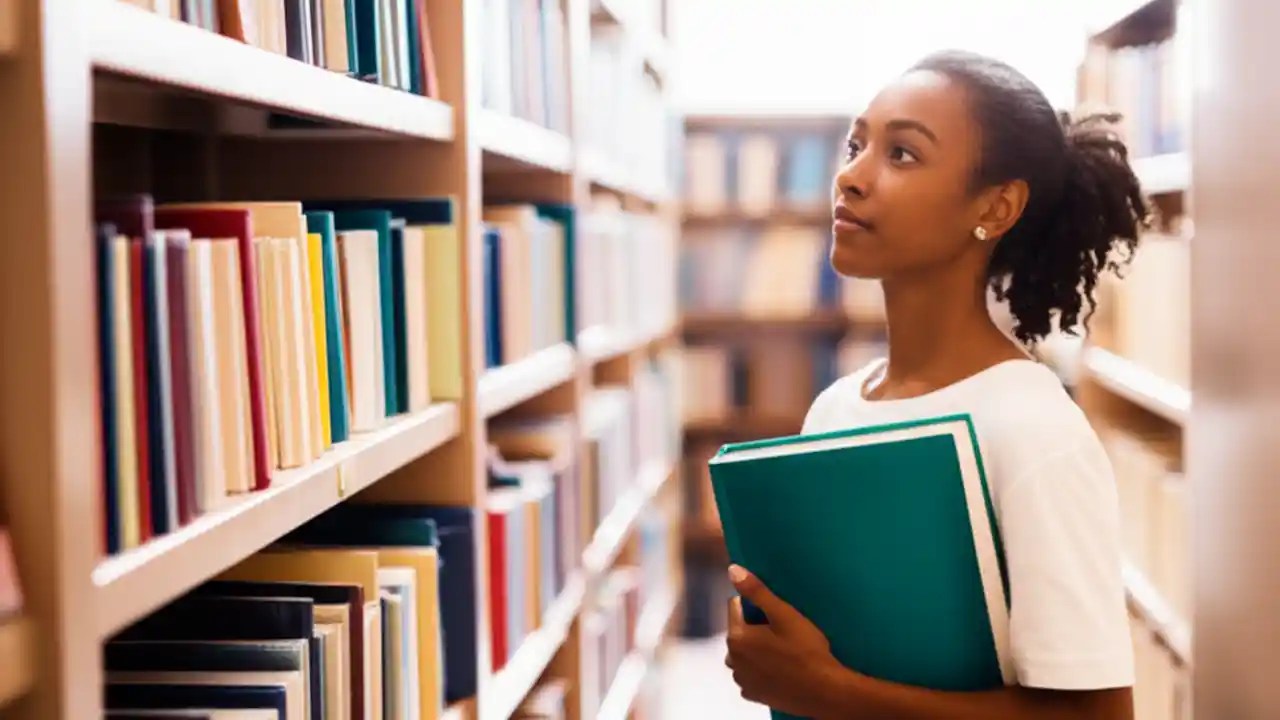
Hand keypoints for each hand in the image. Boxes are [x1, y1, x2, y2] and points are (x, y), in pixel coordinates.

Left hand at [724, 564, 847, 716]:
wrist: (824, 692)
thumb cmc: (806, 651)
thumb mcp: (785, 615)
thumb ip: (757, 592)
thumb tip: (732, 570)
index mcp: (736, 637)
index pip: (735, 606)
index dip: (756, 606)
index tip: (776, 615)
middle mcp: (732, 659)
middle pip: (739, 631)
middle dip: (755, 629)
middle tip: (783, 634)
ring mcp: (742, 679)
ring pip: (744, 653)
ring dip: (756, 650)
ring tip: (784, 652)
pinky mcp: (752, 694)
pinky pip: (751, 674)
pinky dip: (760, 670)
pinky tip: (781, 669)